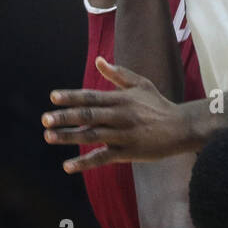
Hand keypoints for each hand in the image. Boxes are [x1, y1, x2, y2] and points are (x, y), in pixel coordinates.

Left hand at [42, 59, 204, 171]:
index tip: (53, 97)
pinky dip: (85, 163)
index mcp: (121, 99)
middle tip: (45, 119)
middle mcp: (120, 115)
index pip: (92, 96)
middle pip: (89, 115)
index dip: (72, 96)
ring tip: (49, 136)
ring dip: (69, 136)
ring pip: (92, 135)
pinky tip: (68, 166)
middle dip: (65, 117)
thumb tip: (98, 60)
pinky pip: (103, 158)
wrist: (182, 128)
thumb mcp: (141, 84)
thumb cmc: (159, 104)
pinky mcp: (128, 152)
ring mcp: (123, 135)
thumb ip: (118, 74)